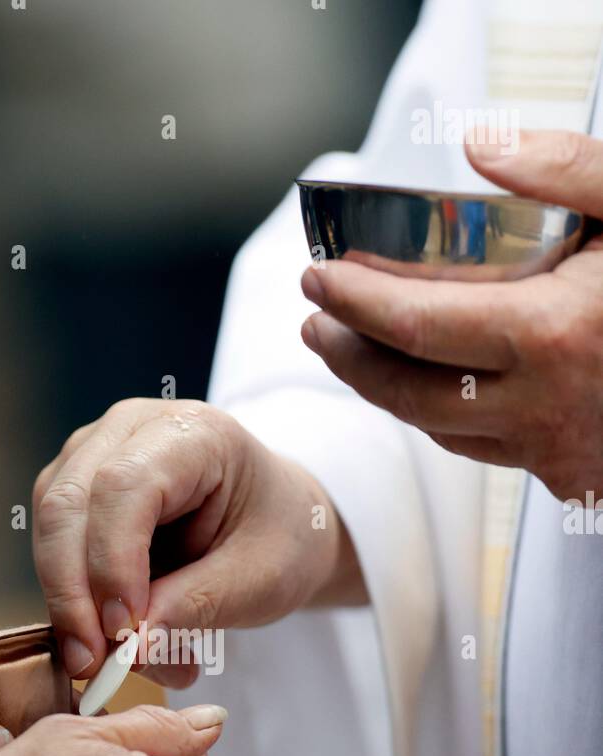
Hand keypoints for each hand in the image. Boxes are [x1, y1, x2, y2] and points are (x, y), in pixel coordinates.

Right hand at [33, 398, 360, 686]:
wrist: (276, 525)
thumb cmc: (279, 539)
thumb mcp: (260, 580)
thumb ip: (195, 606)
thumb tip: (131, 647)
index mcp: (192, 433)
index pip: (124, 486)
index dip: (112, 563)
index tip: (123, 633)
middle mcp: (129, 430)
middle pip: (67, 504)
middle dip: (73, 593)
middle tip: (94, 666)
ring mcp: (93, 456)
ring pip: (50, 529)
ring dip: (70, 604)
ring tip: (118, 664)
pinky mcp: (76, 493)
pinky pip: (52, 549)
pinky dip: (73, 602)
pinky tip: (112, 642)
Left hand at [301, 129, 602, 502]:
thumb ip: (567, 170)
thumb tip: (478, 148)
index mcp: (556, 336)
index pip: (419, 328)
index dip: (356, 304)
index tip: (318, 276)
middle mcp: (545, 407)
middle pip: (409, 393)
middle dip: (349, 356)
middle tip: (316, 319)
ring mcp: (556, 451)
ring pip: (441, 429)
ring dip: (388, 392)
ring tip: (353, 349)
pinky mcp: (570, 476)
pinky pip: (484, 451)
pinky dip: (444, 418)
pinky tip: (428, 387)